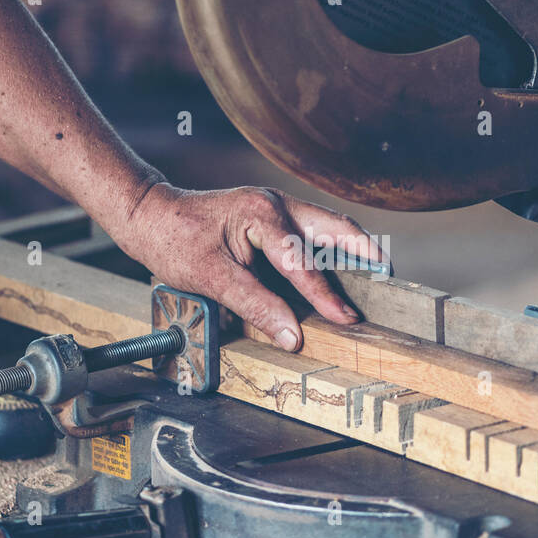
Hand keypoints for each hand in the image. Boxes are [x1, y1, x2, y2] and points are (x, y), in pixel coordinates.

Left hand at [108, 183, 387, 350]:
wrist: (148, 215)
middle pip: (334, 225)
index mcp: (263, 216)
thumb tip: (293, 334)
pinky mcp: (269, 213)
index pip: (304, 263)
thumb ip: (256, 306)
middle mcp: (276, 204)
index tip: (346, 319)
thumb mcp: (213, 279)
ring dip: (350, 244)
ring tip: (375, 267)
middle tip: (388, 275)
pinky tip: (338, 261)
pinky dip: (330, 244)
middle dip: (363, 250)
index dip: (325, 296)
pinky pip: (310, 227)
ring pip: (326, 223)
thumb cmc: (175, 241)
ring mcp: (275, 205)